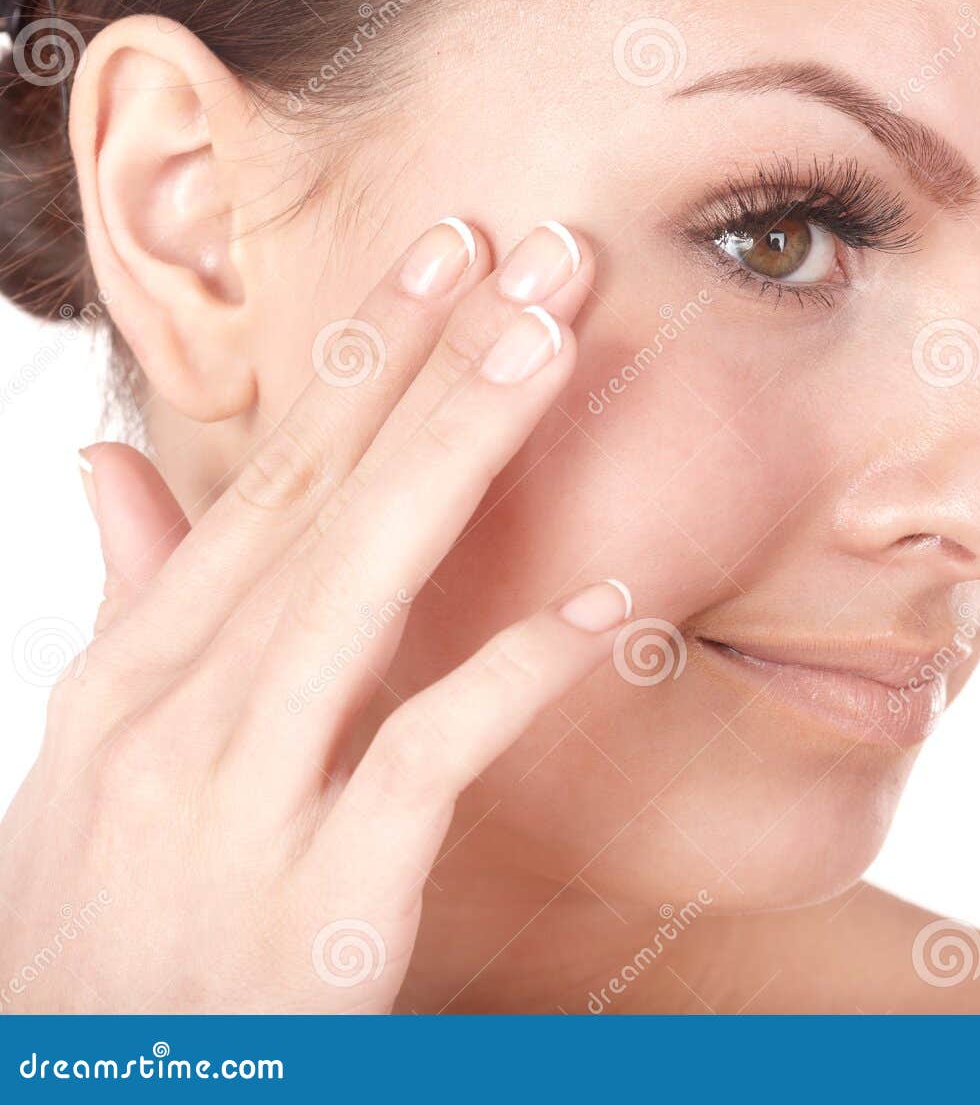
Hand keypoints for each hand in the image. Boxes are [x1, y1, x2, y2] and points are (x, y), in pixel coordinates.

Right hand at [0, 217, 625, 1011]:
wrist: (84, 1100)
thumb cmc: (107, 934)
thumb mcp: (98, 766)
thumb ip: (135, 609)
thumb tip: (110, 467)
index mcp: (136, 673)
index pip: (271, 478)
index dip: (362, 359)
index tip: (445, 257)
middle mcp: (177, 715)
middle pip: (324, 499)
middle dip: (432, 360)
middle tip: (534, 249)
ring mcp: (241, 805)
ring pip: (362, 587)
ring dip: (461, 453)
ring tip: (550, 343)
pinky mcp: (317, 899)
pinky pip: (425, 758)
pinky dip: (512, 674)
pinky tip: (605, 610)